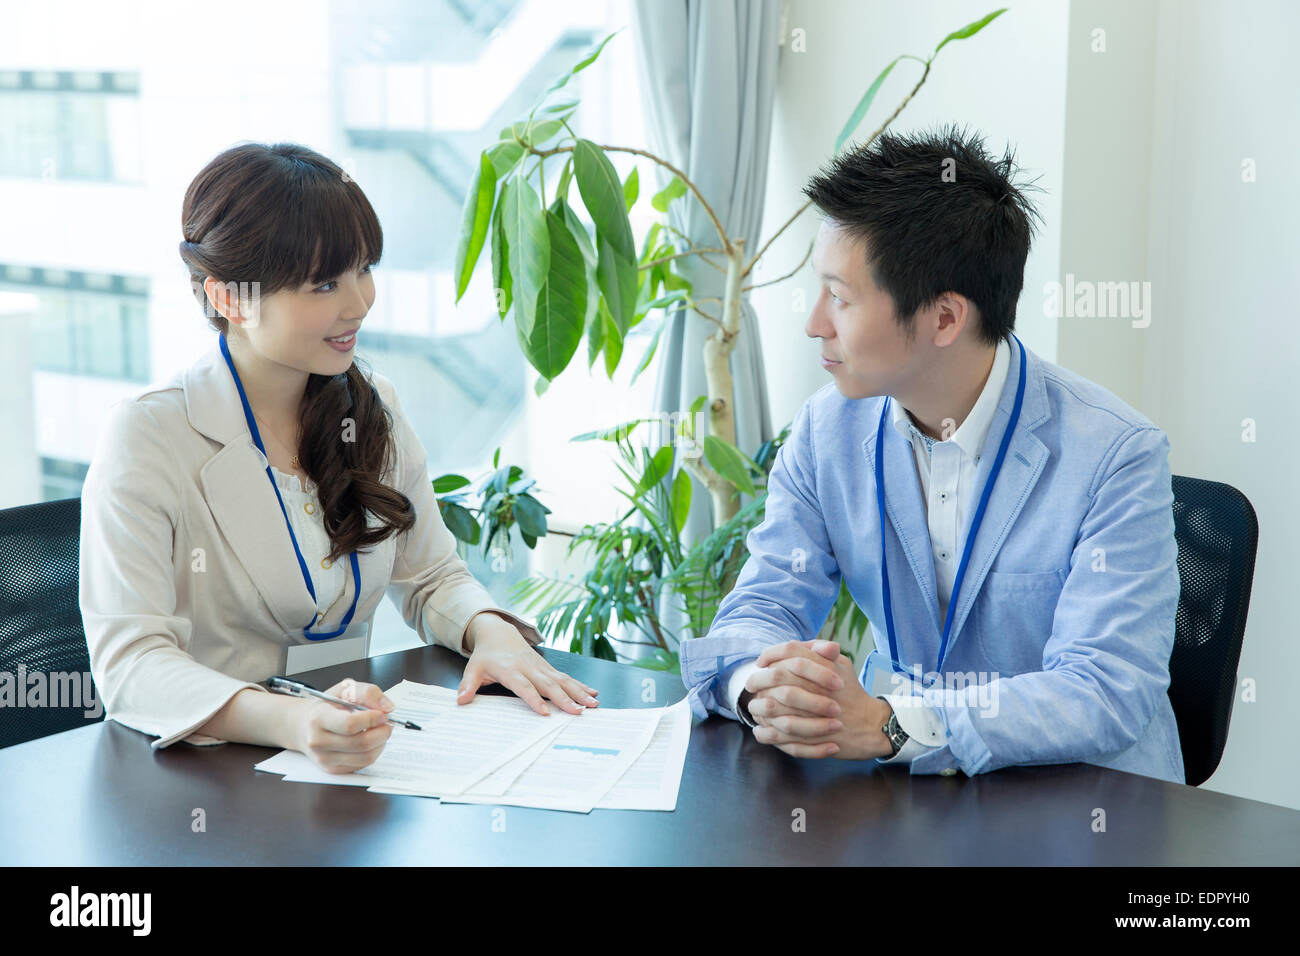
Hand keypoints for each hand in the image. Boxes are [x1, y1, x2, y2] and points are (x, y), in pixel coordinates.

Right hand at [296, 677, 394, 773]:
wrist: (305, 725)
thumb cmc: (327, 706)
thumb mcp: (344, 689)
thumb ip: (367, 693)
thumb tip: (387, 707)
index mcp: (319, 718)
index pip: (350, 724)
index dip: (372, 719)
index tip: (383, 714)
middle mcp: (318, 741)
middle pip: (361, 743)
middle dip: (382, 732)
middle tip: (387, 723)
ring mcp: (325, 758)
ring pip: (366, 757)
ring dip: (381, 743)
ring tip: (380, 731)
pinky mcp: (333, 769)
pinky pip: (362, 765)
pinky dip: (373, 752)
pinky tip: (370, 740)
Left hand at [459, 610, 598, 715]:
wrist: (499, 633)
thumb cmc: (486, 655)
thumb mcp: (473, 668)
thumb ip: (467, 685)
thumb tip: (460, 701)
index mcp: (510, 669)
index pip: (524, 686)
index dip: (534, 699)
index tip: (545, 712)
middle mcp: (529, 667)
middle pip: (548, 684)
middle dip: (564, 698)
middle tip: (578, 711)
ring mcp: (541, 667)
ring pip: (562, 680)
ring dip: (579, 692)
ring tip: (593, 703)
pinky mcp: (548, 668)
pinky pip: (566, 677)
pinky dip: (580, 685)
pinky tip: (593, 693)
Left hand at [747, 641, 892, 760]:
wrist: (871, 725)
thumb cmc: (852, 692)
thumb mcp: (842, 665)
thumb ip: (819, 651)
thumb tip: (791, 645)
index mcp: (827, 667)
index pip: (792, 651)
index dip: (772, 653)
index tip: (761, 662)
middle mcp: (820, 688)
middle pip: (779, 677)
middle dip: (759, 680)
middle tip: (750, 684)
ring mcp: (816, 714)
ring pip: (776, 708)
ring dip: (760, 706)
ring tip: (753, 707)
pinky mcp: (814, 738)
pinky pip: (783, 736)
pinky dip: (767, 732)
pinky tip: (760, 729)